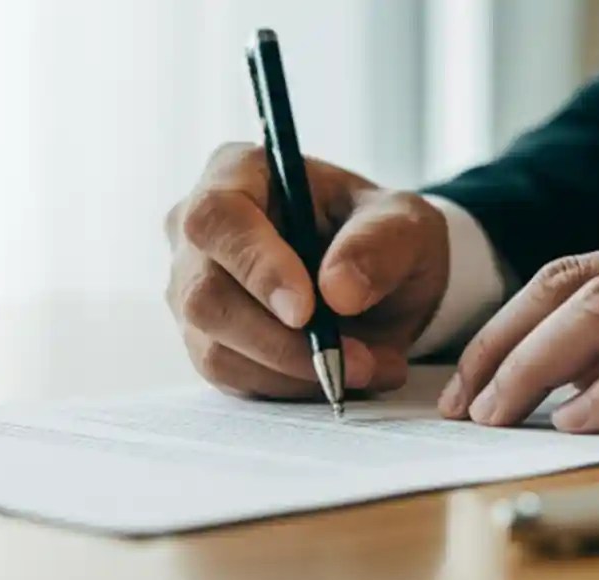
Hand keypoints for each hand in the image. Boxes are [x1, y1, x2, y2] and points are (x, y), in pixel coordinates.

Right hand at [165, 143, 448, 397]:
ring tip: (367, 367)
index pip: (217, 217)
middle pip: (206, 294)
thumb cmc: (382, 235)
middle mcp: (198, 231)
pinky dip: (289, 386)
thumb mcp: (406, 224)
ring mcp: (193, 289)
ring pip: (215, 347)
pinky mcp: (205, 339)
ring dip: (293, 371)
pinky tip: (335, 374)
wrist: (378, 282)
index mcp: (237, 174)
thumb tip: (338, 291)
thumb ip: (381, 244)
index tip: (306, 310)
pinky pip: (232, 376)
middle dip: (281, 340)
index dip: (255, 266)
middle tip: (354, 360)